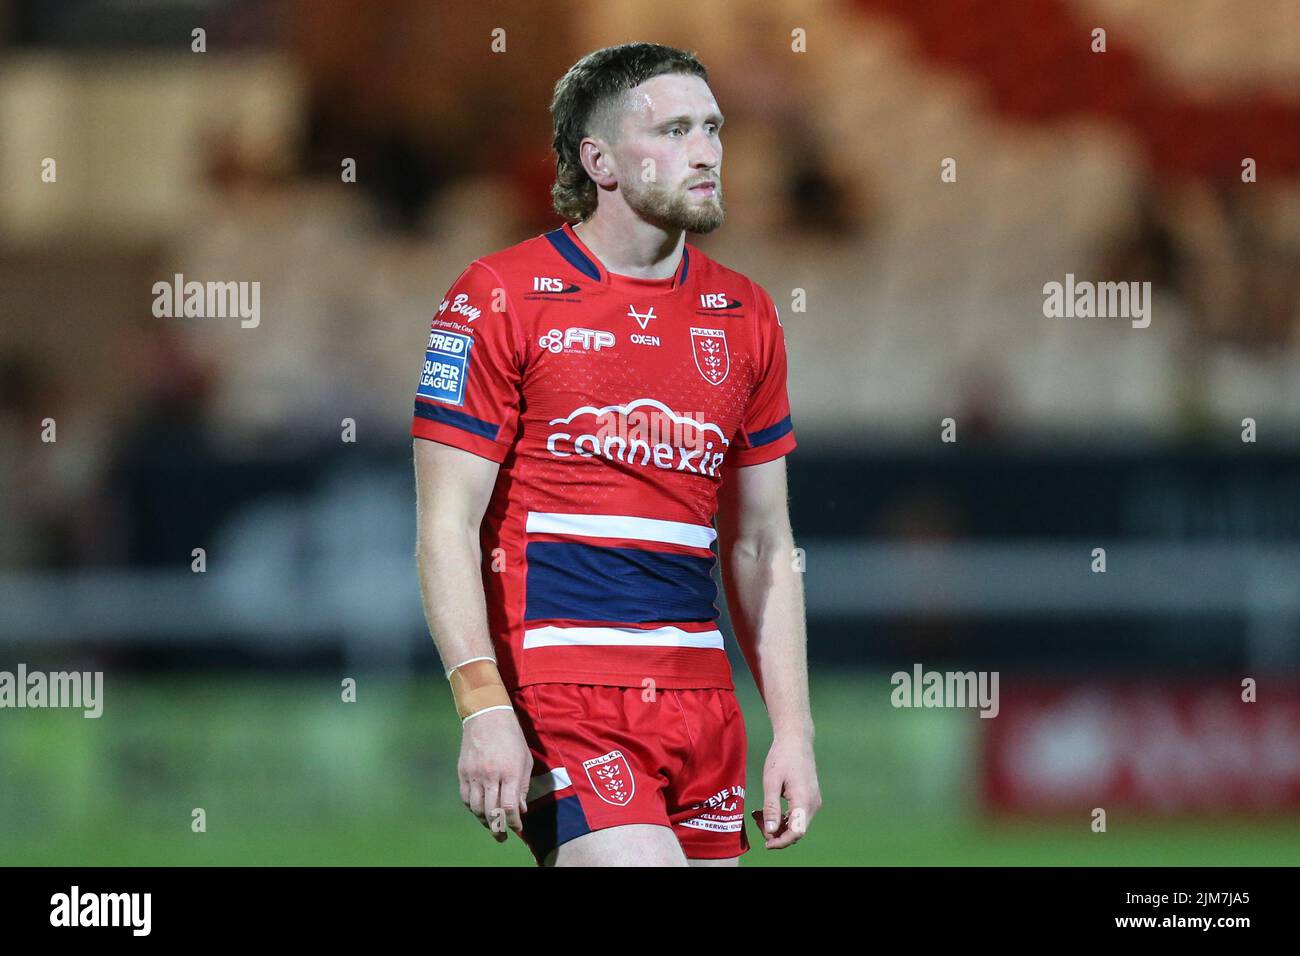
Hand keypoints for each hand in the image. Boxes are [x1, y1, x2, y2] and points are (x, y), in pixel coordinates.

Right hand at [458, 708, 532, 842]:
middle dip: (498, 828)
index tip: (517, 828)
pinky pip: (466, 798)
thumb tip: (520, 810)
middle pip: (491, 811)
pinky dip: (473, 809)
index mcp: (510, 771)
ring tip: (492, 825)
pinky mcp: (463, 772)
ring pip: (476, 808)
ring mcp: (474, 774)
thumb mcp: (525, 760)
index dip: (513, 822)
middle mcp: (491, 775)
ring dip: (484, 821)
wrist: (487, 716)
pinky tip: (480, 811)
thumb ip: (522, 786)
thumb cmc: (512, 738)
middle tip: (502, 836)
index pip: (509, 806)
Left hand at [757, 733, 820, 849]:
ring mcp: (813, 802)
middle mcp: (813, 804)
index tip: (766, 843)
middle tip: (760, 827)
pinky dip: (786, 819)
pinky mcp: (811, 798)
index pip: (796, 833)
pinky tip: (772, 813)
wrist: (796, 740)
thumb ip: (771, 808)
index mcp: (804, 800)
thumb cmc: (781, 757)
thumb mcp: (771, 782)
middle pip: (798, 832)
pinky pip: (799, 816)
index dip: (781, 842)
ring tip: (763, 819)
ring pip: (798, 825)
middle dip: (779, 836)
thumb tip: (770, 831)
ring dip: (782, 828)